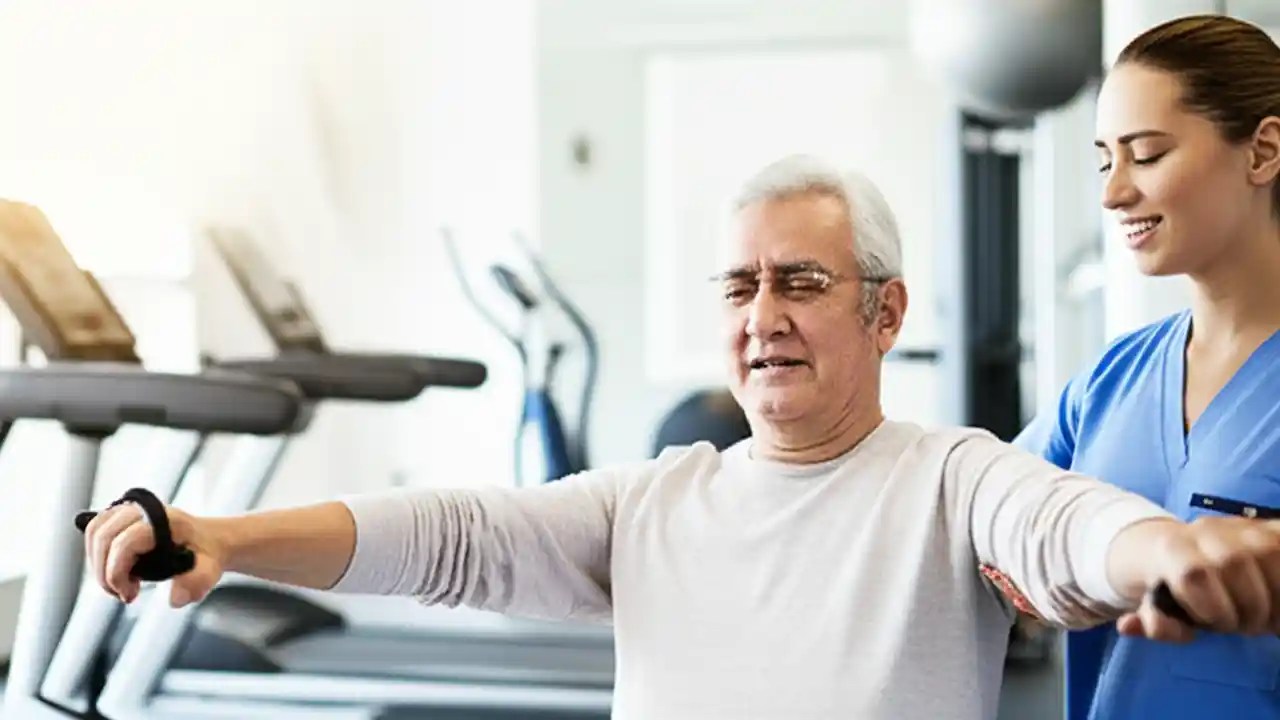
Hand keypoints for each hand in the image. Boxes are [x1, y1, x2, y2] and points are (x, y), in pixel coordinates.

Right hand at [83, 502, 226, 607]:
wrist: (210, 540)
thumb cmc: (207, 554)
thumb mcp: (210, 570)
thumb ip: (197, 583)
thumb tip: (175, 599)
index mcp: (166, 520)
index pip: (125, 543)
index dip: (117, 573)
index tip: (130, 595)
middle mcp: (145, 510)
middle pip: (103, 537)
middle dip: (104, 572)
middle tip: (122, 593)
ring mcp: (132, 509)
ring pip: (95, 531)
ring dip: (97, 563)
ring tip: (118, 583)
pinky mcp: (122, 514)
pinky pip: (96, 529)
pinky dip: (97, 552)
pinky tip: (114, 569)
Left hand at [1119, 516, 1279, 641]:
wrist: (1186, 549)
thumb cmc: (1176, 590)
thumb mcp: (1160, 611)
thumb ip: (1153, 622)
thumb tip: (1129, 626)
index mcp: (1172, 549)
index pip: (1193, 574)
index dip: (1213, 608)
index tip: (1220, 627)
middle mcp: (1206, 530)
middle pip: (1234, 563)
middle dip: (1248, 605)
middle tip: (1248, 626)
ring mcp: (1241, 525)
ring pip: (1268, 554)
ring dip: (1275, 594)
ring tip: (1267, 615)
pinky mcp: (1269, 527)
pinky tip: (1278, 599)